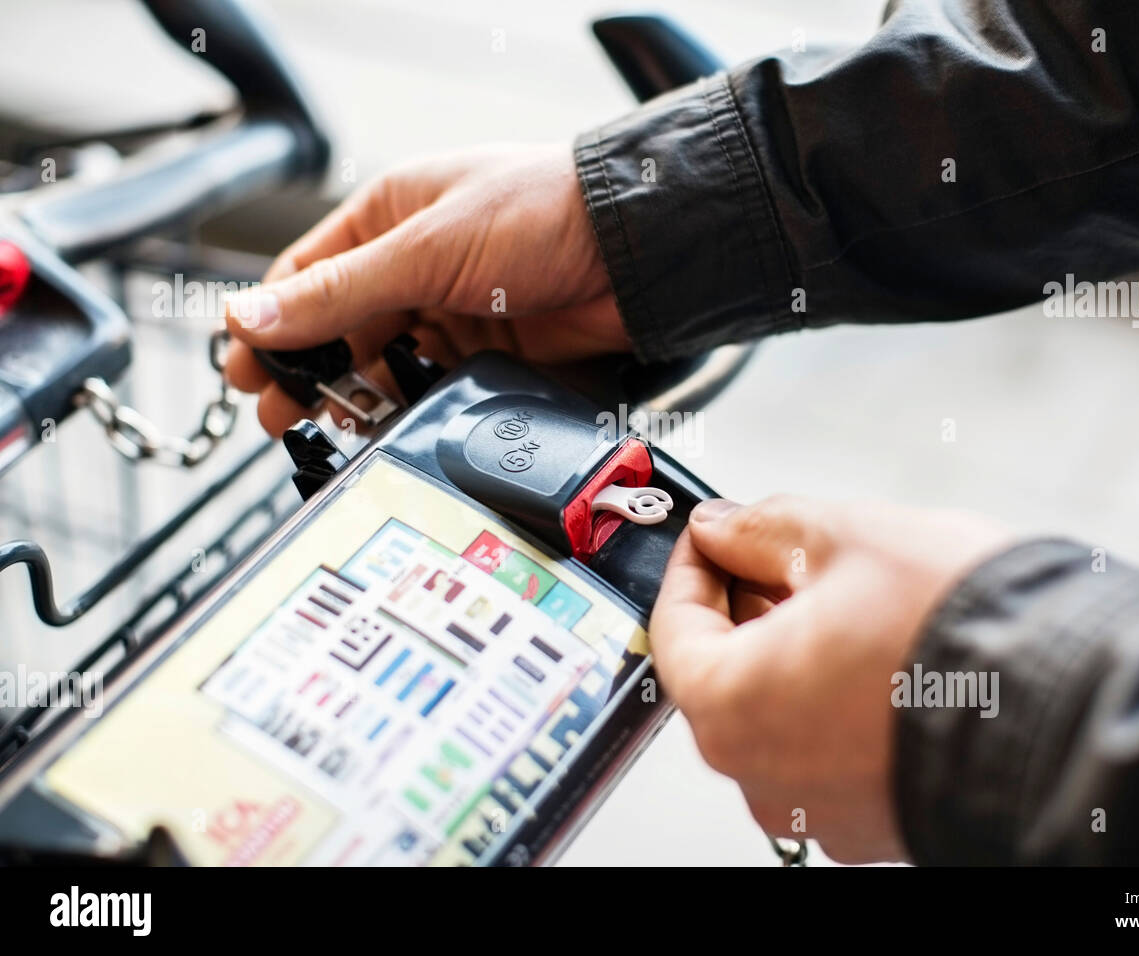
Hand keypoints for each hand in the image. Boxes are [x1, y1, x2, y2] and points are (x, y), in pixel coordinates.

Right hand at [223, 143, 628, 435]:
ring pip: (386, 362)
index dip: (272, 324)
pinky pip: (433, 385)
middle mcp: (416, 263)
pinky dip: (409, 406)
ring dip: (357, 396)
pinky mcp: (489, 350)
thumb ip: (340, 292)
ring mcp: (454, 309)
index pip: (308, 274)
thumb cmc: (540, 213)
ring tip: (329, 431)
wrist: (634, 250)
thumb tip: (251, 318)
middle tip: (277, 417)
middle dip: (308, 372)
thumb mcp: (424, 249)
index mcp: (390, 215)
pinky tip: (389, 429)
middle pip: (342, 327)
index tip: (244, 369)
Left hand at [650, 495, 1014, 862]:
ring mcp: (819, 809)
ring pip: (780, 714)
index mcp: (732, 706)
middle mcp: (763, 775)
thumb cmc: (959, 631)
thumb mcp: (843, 539)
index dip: (691, 568)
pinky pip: (830, 752)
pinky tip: (880, 655)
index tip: (712, 536)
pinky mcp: (873, 821)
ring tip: (846, 598)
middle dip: (746, 606)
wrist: (1074, 709)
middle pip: (725, 674)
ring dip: (793, 652)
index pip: (673, 629)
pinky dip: (836, 701)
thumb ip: (761, 529)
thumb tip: (723, 528)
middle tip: (779, 556)